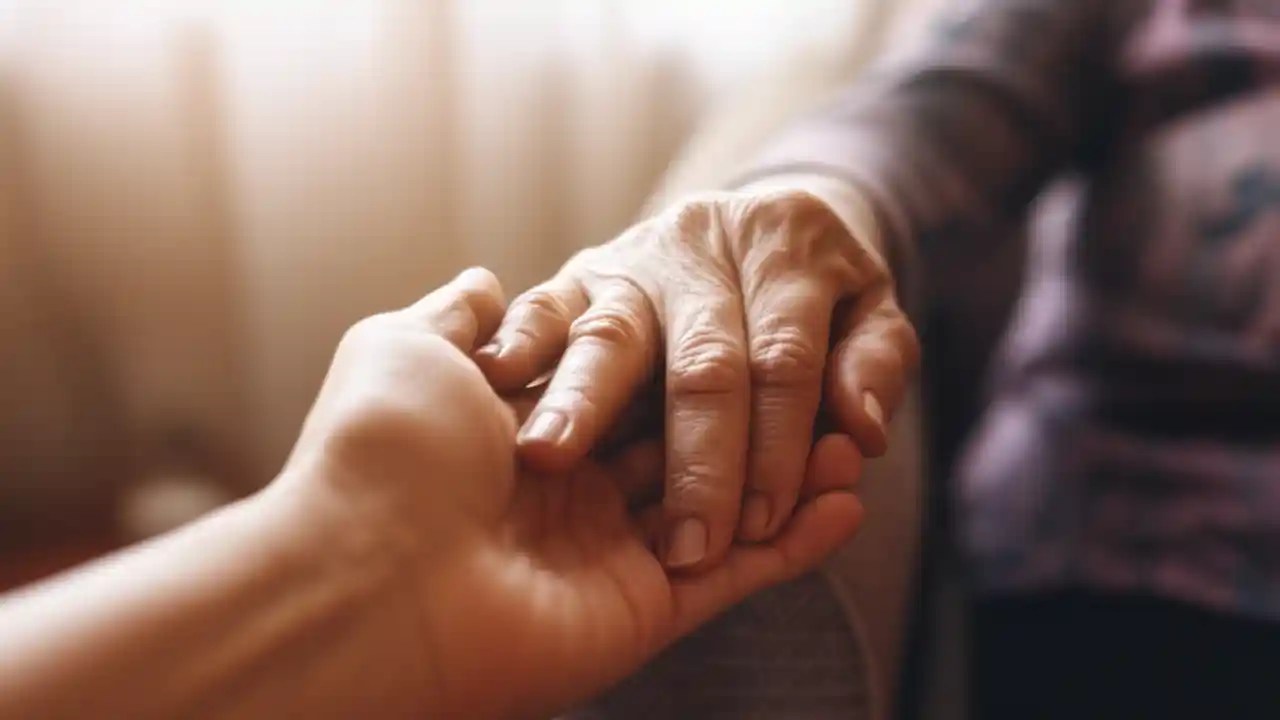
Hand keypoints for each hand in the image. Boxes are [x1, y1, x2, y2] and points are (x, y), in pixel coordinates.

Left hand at [276, 268, 866, 718]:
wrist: (371, 576)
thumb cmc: (385, 450)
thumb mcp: (407, 350)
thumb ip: (464, 317)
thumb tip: (489, 282)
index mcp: (539, 423)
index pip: (638, 375)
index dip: (695, 355)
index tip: (747, 322)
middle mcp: (582, 484)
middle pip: (699, 435)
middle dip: (765, 416)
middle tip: (823, 385)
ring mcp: (619, 548)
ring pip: (737, 502)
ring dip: (798, 468)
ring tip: (853, 440)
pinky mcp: (650, 605)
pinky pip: (744, 572)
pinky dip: (802, 539)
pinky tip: (847, 499)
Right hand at [475, 178, 917, 571]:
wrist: (754, 219)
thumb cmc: (817, 293)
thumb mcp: (870, 313)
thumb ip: (873, 366)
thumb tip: (861, 431)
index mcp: (787, 246)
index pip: (786, 360)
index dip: (781, 445)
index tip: (766, 524)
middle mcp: (703, 244)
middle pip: (704, 360)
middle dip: (700, 457)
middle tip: (692, 539)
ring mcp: (633, 258)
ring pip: (610, 334)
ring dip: (582, 400)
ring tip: (551, 456)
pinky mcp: (576, 274)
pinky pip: (543, 307)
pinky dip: (519, 339)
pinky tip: (493, 375)